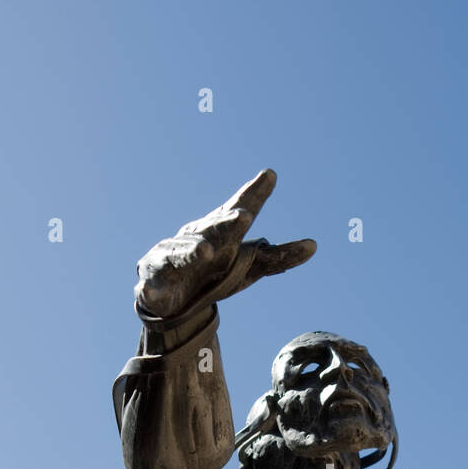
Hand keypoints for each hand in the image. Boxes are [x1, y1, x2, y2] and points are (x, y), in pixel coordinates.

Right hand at [134, 168, 315, 319]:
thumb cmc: (215, 271)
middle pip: (215, 228)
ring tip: (208, 252)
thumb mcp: (250, 266)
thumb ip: (279, 256)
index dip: (255, 195)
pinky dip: (154, 285)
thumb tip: (314, 245)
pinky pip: (154, 282)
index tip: (271, 175)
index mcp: (223, 232)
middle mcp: (199, 237)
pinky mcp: (155, 279)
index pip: (241, 210)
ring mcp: (174, 256)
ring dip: (194, 251)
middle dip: (227, 223)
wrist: (174, 294)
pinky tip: (152, 289)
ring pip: (184, 251)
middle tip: (244, 216)